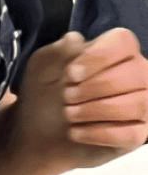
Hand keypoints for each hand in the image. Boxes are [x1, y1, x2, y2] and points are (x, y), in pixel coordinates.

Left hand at [13, 29, 147, 167]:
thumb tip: (76, 40)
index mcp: (115, 51)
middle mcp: (137, 75)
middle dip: (93, 88)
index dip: (98, 57)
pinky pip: (132, 135)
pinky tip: (74, 132)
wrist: (37, 130)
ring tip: (68, 113)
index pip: (123, 42)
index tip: (71, 74)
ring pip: (137, 104)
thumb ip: (59, 50)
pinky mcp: (137, 134)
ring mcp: (141, 105)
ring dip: (95, 110)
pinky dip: (97, 134)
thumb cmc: (46, 91)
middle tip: (66, 96)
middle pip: (135, 74)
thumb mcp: (43, 65)